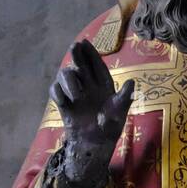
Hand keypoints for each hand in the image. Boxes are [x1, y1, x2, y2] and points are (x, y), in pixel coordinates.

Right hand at [48, 40, 134, 187]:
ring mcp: (75, 92)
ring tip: (77, 96)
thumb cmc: (110, 128)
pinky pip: (55, 90)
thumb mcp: (119, 113)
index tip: (85, 42)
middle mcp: (88, 85)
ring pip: (66, 74)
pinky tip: (63, 101)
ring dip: (69, 80)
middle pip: (80, 64)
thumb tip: (131, 83)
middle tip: (74, 47)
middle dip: (77, 55)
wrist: (94, 145)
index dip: (91, 53)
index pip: (96, 64)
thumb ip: (124, 98)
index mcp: (103, 84)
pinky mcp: (64, 102)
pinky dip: (57, 92)